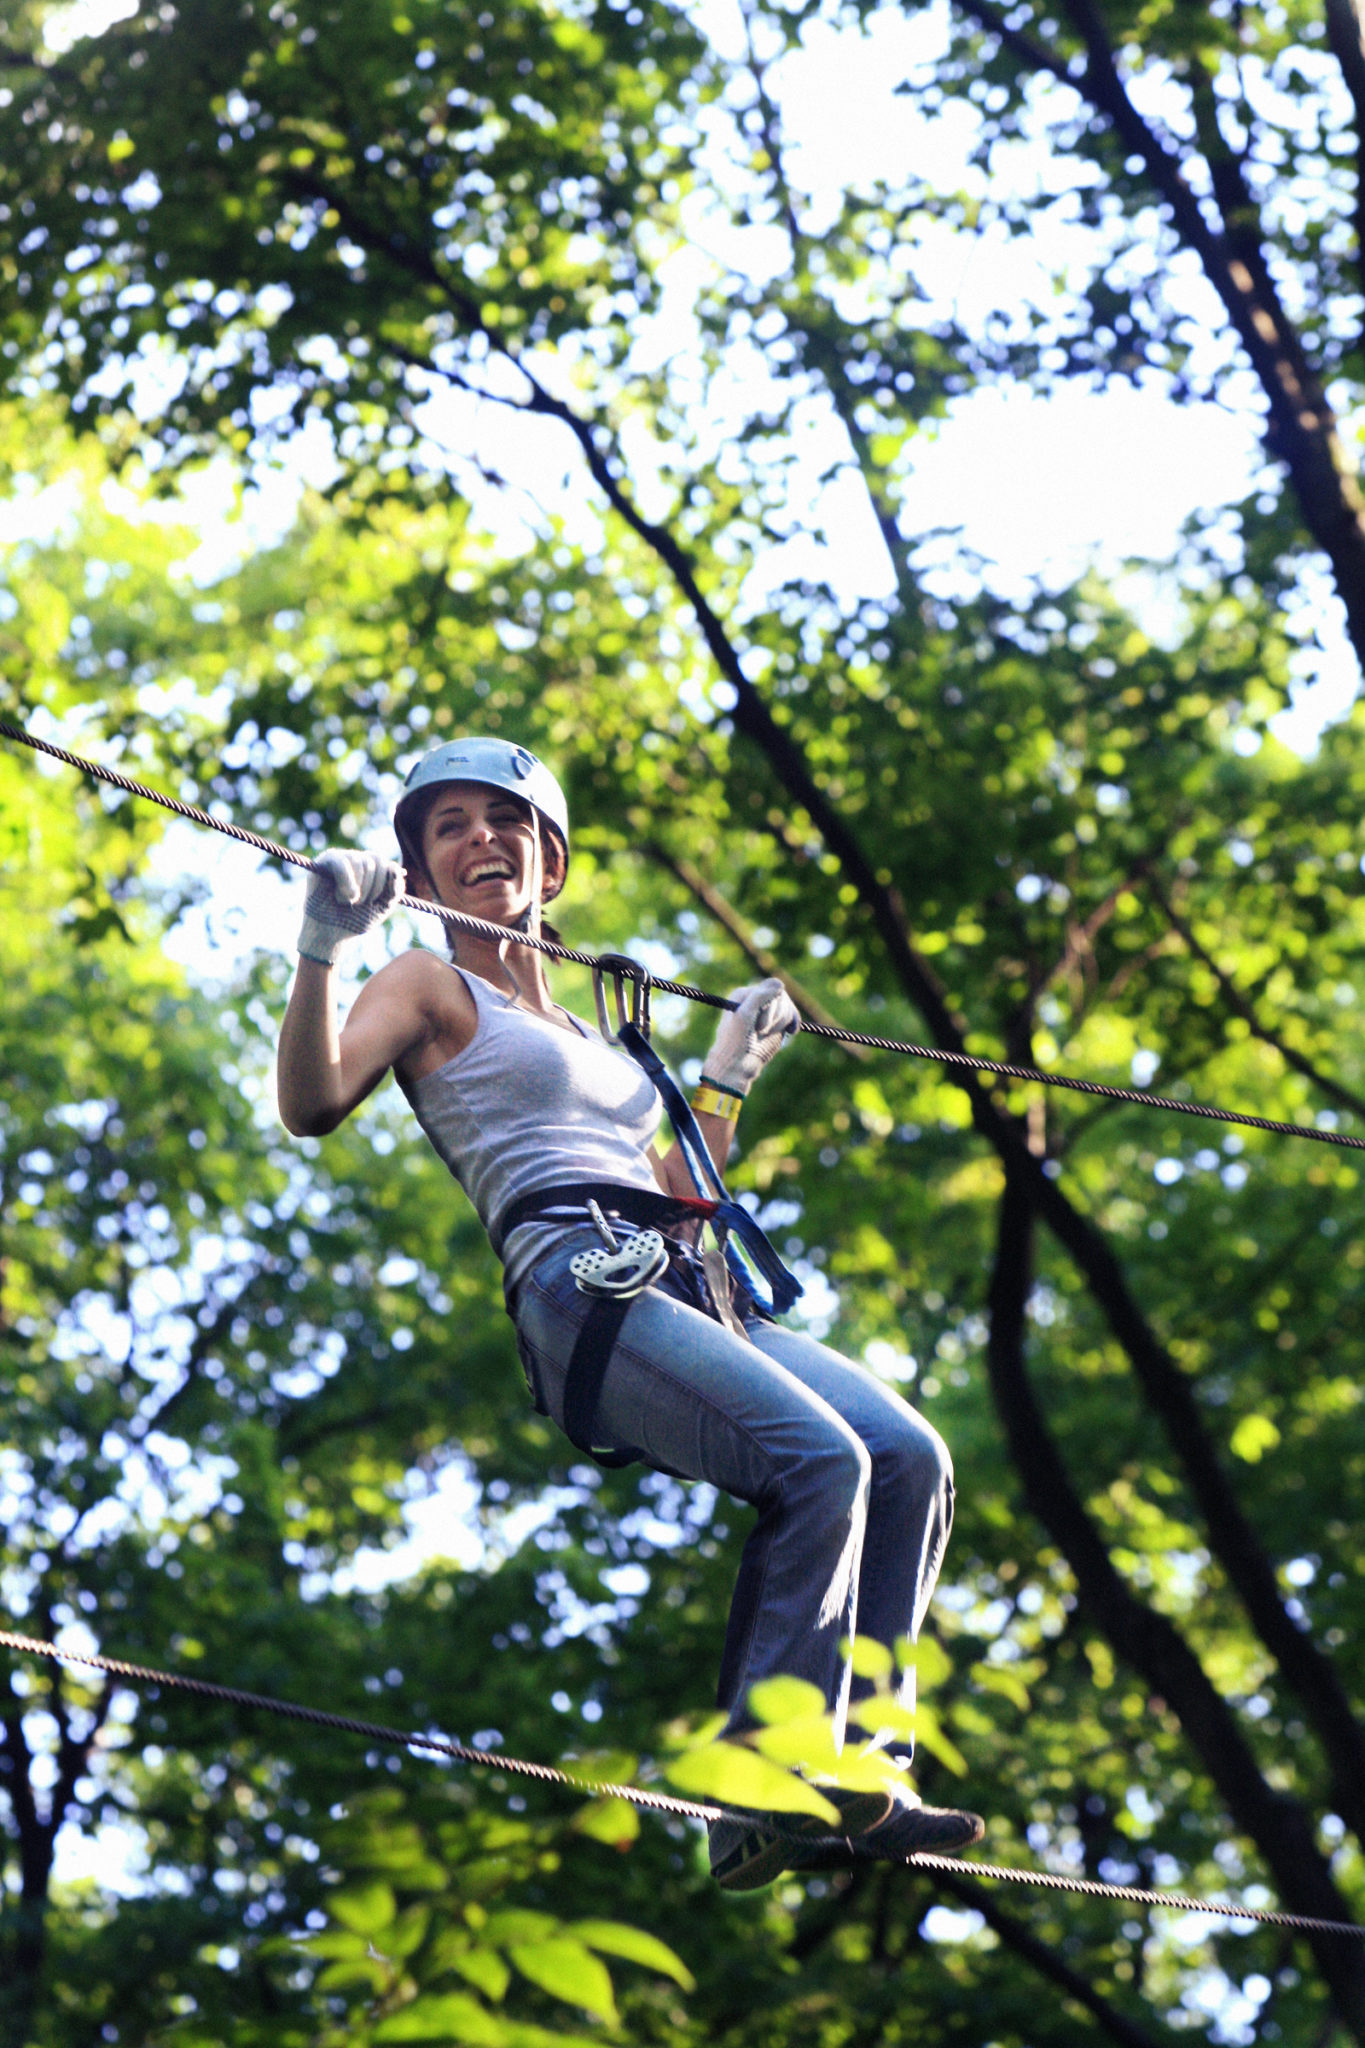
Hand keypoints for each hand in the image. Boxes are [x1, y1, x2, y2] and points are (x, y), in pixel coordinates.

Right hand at [298, 850, 402, 966]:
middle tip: (360, 905)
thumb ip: (395, 888)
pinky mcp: (325, 862)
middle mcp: (358, 860)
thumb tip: (395, 868)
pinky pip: (341, 862)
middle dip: (373, 888)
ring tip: (347, 902)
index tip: (375, 902)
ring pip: (360, 861)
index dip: (385, 884)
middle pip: (376, 860)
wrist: (331, 935)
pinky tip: (343, 896)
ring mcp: (342, 858)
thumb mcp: (382, 906)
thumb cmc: (356, 919)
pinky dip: (346, 881)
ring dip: (358, 888)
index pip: (387, 865)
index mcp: (373, 869)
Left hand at [703, 977, 799, 1095]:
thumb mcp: (745, 1015)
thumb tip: (780, 983)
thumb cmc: (735, 1041)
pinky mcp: (776, 1024)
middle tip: (760, 1032)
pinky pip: (792, 1016)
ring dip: (780, 1023)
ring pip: (787, 1007)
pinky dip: (793, 1023)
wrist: (738, 1066)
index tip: (759, 1027)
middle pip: (781, 997)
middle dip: (775, 1017)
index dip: (769, 1008)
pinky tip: (791, 1032)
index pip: (770, 989)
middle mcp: (756, 1000)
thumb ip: (760, 997)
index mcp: (745, 994)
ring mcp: (767, 1012)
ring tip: (765, 1035)